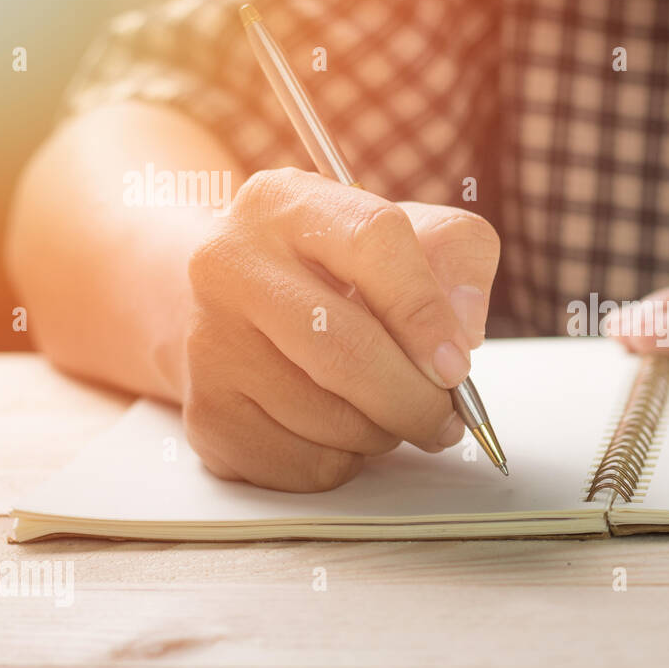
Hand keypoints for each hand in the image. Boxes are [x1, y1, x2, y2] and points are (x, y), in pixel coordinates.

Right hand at [183, 167, 498, 490]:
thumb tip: (462, 327)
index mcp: (287, 203)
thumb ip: (458, 259)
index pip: (372, 241)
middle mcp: (230, 263)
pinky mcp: (206, 413)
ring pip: (329, 419)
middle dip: (416, 399)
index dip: (425, 311)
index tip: (457, 364)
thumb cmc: (340, 273)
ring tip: (389, 410)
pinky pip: (305, 464)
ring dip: (385, 431)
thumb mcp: (410, 236)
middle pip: (345, 348)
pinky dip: (345, 461)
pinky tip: (342, 429)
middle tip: (448, 418)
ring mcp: (209, 341)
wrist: (235, 309)